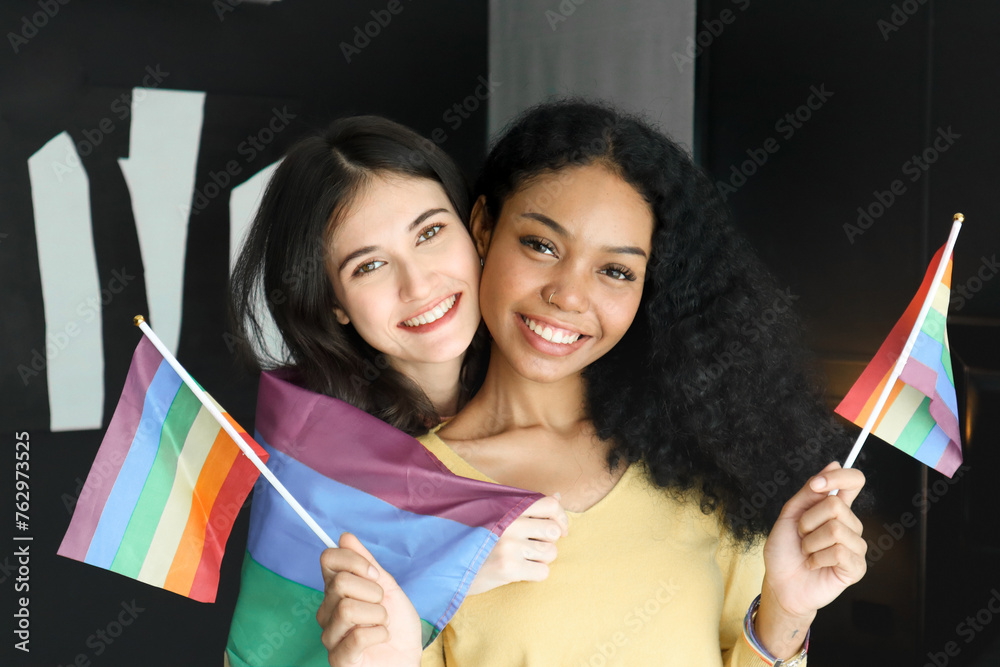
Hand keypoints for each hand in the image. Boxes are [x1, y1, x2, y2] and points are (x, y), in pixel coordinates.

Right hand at [316, 532, 421, 666]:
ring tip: (382, 623)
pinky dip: (379, 634)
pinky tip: (381, 638)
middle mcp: (327, 611)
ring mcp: (331, 636)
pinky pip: (357, 637)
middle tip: (382, 606)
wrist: (407, 656)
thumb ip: (367, 563)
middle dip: (373, 592)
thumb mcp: (388, 587)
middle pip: (341, 583)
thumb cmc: (397, 624)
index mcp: (337, 590)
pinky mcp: (339, 659)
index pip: (328, 559)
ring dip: (378, 615)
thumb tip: (345, 537)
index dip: (354, 561)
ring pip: (347, 609)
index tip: (374, 574)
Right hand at [468, 495, 568, 595]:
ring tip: (521, 559)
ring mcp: (509, 546)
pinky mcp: (508, 568)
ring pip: (551, 553)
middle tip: (532, 547)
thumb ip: (525, 506)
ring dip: (540, 559)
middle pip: (553, 531)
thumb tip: (557, 496)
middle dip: (548, 542)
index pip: (549, 505)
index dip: (561, 518)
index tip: (561, 529)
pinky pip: (543, 572)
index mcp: (506, 507)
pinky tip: (517, 572)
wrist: (446, 565)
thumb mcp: (495, 514)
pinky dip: (534, 575)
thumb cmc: (474, 538)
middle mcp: (509, 523)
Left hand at [757, 462, 866, 657]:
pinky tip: (814, 564)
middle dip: (808, 520)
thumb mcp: (790, 515)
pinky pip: (839, 552)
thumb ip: (809, 491)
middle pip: (836, 505)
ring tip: (807, 552)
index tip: (816, 485)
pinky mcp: (856, 567)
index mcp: (835, 509)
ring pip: (835, 529)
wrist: (780, 583)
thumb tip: (834, 463)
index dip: (839, 477)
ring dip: (810, 542)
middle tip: (801, 536)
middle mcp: (849, 525)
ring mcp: (855, 546)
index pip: (854, 481)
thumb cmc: (784, 550)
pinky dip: (817, 558)